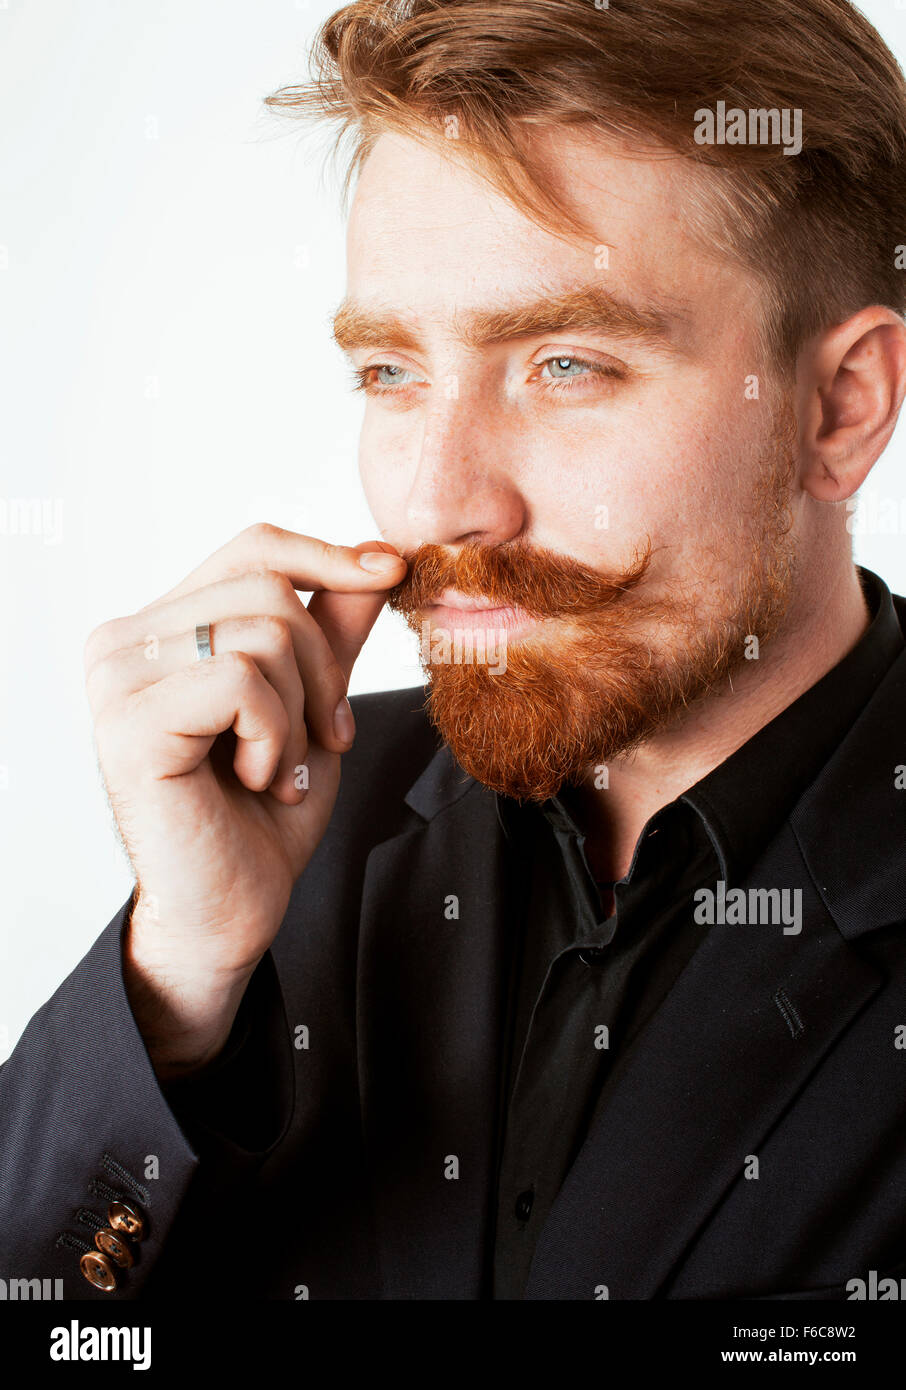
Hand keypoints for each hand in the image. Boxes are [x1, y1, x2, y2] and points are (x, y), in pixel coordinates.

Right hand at [84, 523, 405, 1073]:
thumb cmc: (262, 814)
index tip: (392, 571)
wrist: (232, 908)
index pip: (251, 549)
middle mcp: (125, 642)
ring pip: (263, 633)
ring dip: (299, 713)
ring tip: (281, 768)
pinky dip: (276, 736)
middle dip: (325, 667)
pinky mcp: (129, 721)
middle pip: (267, 587)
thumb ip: (332, 632)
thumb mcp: (312, 703)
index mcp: (162, 628)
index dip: (328, 557)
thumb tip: (379, 558)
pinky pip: (242, 682)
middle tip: (326, 736)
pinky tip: (256, 779)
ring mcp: (117, 679)